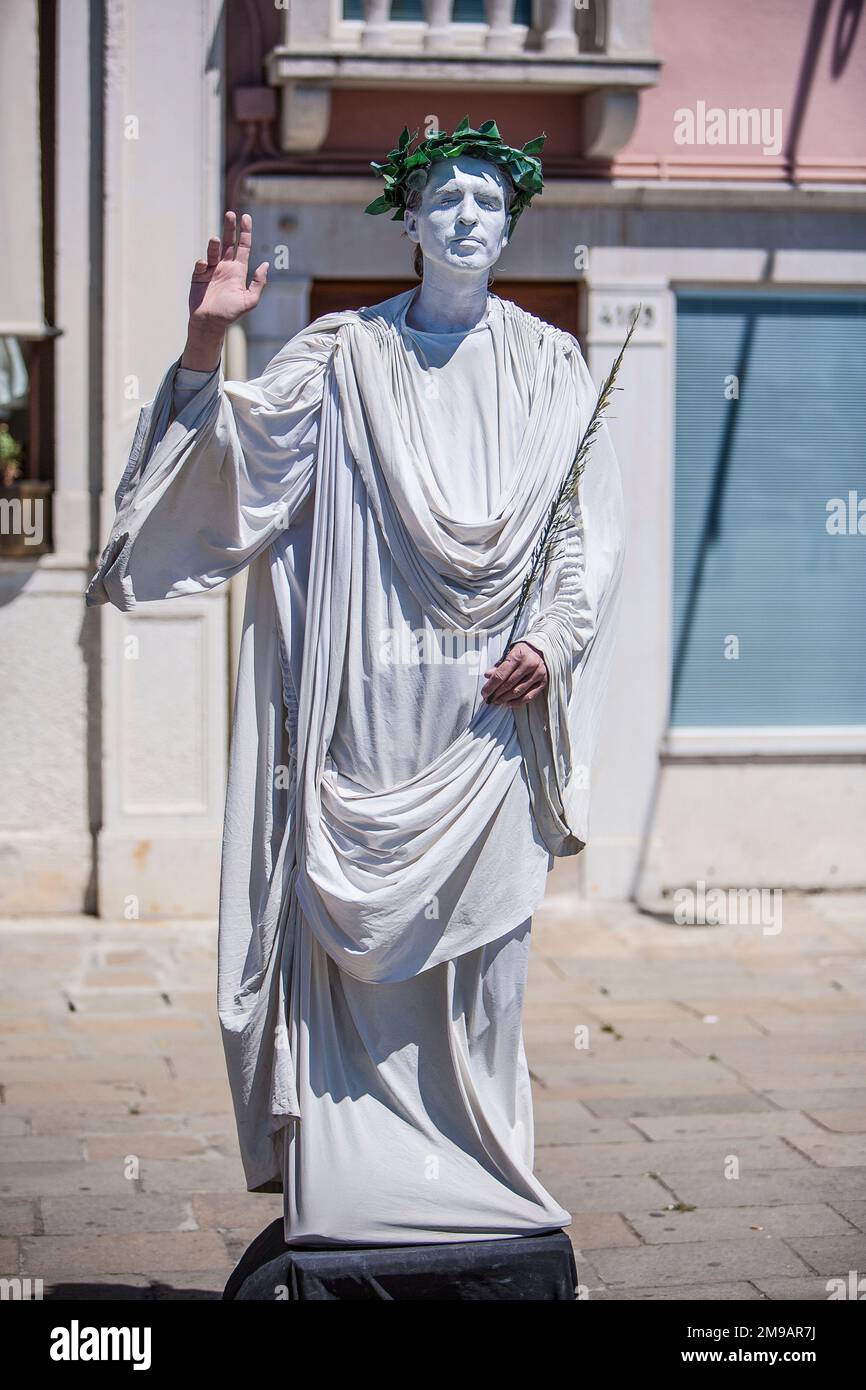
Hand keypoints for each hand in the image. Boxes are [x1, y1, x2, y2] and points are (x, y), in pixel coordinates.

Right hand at [181, 211, 268, 368]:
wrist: (210, 324)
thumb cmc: (230, 314)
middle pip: (228, 243)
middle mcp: (225, 267)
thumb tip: (265, 265)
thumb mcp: (249, 300)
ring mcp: (211, 271)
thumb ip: (258, 283)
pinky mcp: (198, 276)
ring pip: (213, 251)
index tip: (245, 217)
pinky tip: (204, 266)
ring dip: (215, 244)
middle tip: (231, 214)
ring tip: (216, 239)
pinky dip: (203, 262)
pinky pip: (200, 264)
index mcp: (238, 271)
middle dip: (230, 228)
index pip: (243, 247)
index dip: (245, 233)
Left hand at [482, 641, 547, 705]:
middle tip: (490, 699)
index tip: (484, 693)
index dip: (490, 686)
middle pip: (509, 684)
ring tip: (497, 701)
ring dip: (505, 699)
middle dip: (497, 694)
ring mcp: (537, 674)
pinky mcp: (543, 682)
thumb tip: (487, 676)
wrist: (540, 650)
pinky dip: (518, 702)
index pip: (501, 675)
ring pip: (518, 692)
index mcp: (518, 655)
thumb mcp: (508, 654)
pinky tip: (509, 703)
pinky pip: (529, 696)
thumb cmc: (521, 653)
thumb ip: (498, 666)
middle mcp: (529, 664)